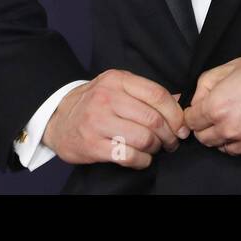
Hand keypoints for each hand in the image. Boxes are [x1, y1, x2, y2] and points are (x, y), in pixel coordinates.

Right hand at [42, 69, 190, 168]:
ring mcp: (97, 121)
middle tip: (171, 141)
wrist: (58, 119)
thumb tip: (180, 101)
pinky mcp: (92, 144)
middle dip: (169, 134)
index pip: (157, 94)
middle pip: (153, 119)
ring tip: (154, 148)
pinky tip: (141, 158)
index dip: (175, 113)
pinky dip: (142, 160)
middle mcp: (107, 98)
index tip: (182, 126)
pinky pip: (128, 156)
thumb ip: (146, 93)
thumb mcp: (117, 87)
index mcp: (117, 80)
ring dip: (156, 148)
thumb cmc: (94, 103)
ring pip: (143, 138)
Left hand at [184, 47, 240, 155]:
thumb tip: (194, 100)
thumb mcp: (230, 66)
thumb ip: (205, 86)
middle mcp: (229, 129)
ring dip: (223, 135)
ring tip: (237, 116)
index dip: (195, 111)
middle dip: (206, 125)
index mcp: (217, 107)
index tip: (202, 106)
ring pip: (222, 146)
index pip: (190, 121)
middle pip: (203, 138)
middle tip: (218, 111)